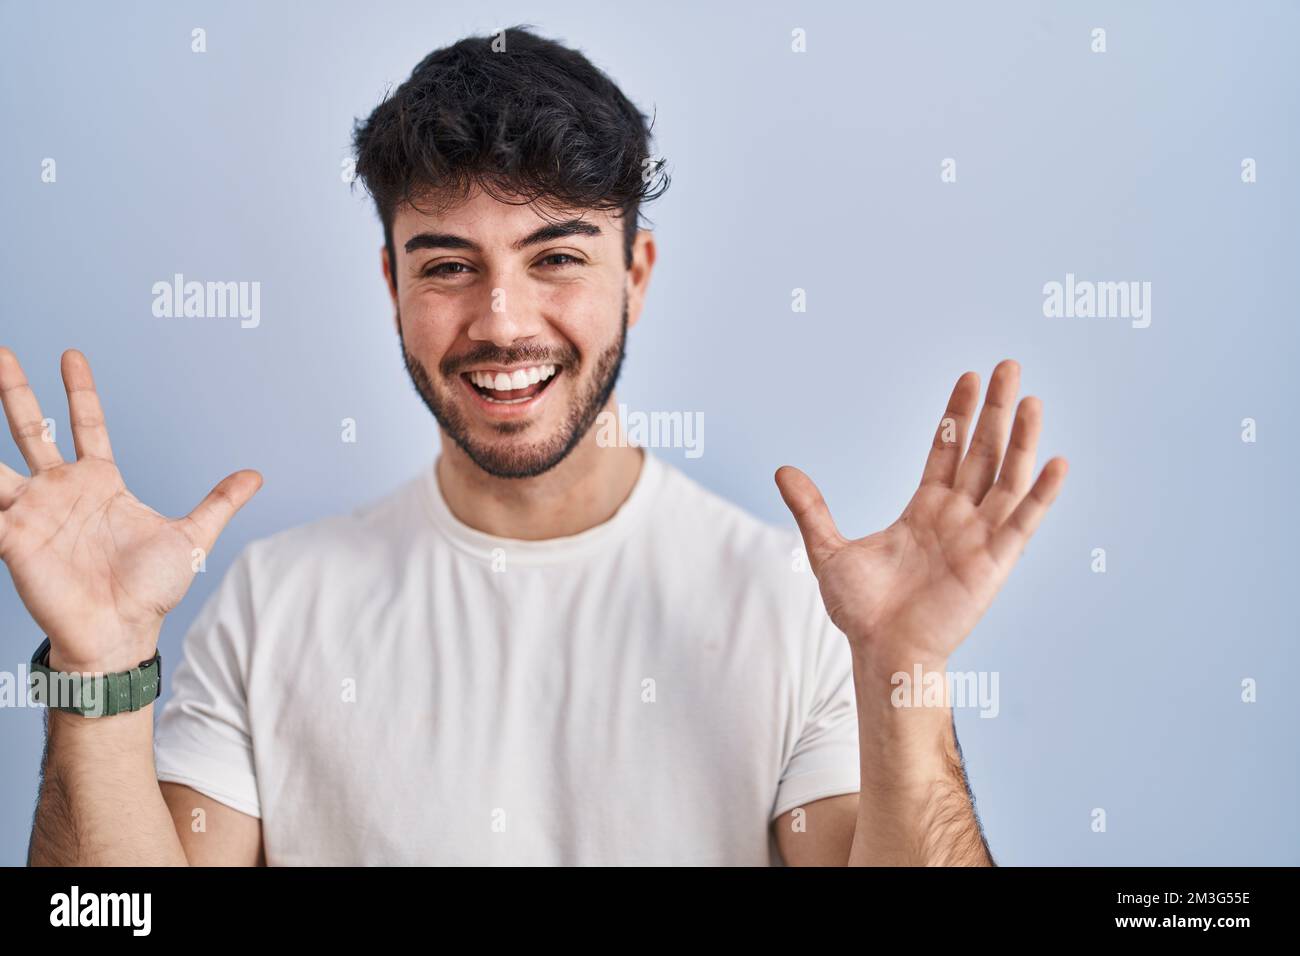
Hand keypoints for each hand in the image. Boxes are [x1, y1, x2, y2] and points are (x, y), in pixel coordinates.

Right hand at [0, 348, 261, 672]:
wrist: (121, 634)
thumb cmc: (150, 591)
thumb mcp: (193, 538)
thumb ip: (220, 502)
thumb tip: (256, 475)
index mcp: (100, 483)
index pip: (86, 424)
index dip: (79, 391)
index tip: (71, 355)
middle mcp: (61, 490)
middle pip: (31, 428)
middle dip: (13, 390)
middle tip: (1, 352)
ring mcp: (33, 511)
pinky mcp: (12, 536)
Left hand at [776, 360, 1066, 671]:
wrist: (882, 652)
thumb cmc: (862, 610)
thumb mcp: (829, 550)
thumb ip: (812, 509)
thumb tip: (783, 471)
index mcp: (925, 510)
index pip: (947, 449)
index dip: (958, 413)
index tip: (968, 378)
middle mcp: (958, 517)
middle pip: (982, 451)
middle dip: (996, 409)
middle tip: (1009, 365)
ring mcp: (979, 537)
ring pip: (1007, 477)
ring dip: (1022, 439)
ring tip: (1033, 399)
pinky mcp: (994, 562)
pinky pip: (1022, 522)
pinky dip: (1042, 494)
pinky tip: (1056, 461)